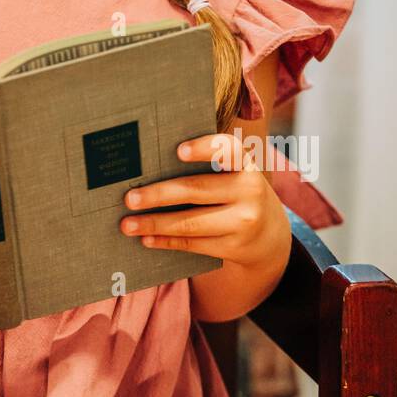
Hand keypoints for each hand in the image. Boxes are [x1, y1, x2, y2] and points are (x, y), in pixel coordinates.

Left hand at [118, 131, 290, 269]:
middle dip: (158, 195)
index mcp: (245, 164)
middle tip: (129, 198)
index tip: (179, 151)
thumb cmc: (235, 193)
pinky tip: (146, 239)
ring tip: (127, 224)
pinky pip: (194, 244)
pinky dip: (166, 241)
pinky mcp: (234, 247)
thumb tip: (149, 166)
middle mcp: (249, 191)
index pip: (230, 150)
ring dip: (154, 224)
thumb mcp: (233, 175)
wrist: (269, 235)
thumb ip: (206, 166)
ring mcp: (243, 221)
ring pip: (191, 223)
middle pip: (196, 190)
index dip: (205, 149)